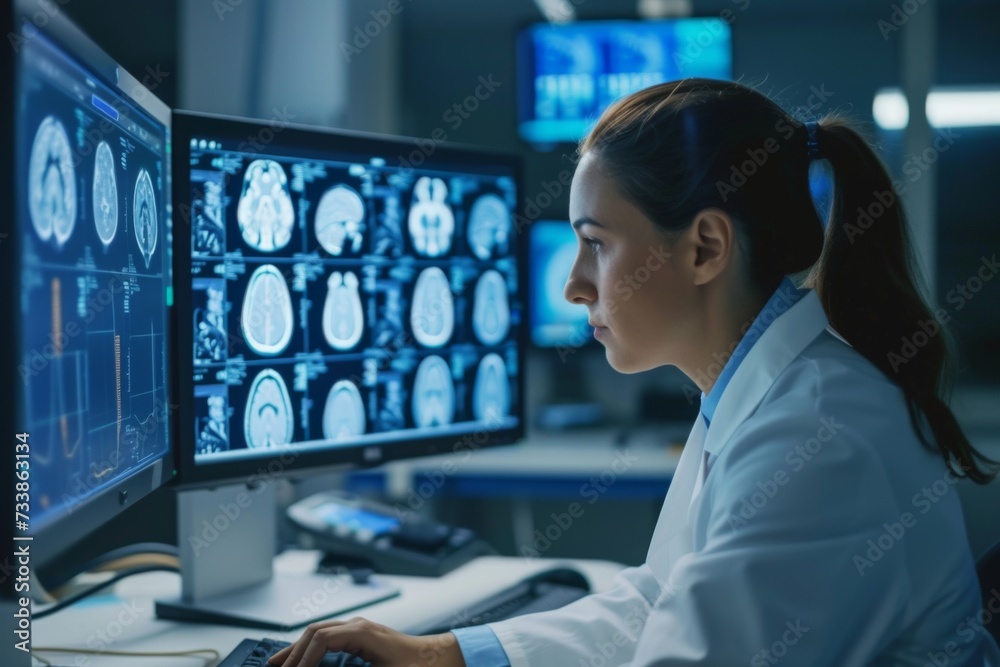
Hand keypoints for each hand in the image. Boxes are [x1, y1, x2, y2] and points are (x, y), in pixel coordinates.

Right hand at [267, 617, 464, 666]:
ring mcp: (361, 628)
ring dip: (299, 648)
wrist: (442, 658)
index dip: (302, 660)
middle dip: (293, 651)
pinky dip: (313, 647)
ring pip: (320, 632)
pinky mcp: (363, 636)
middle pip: (315, 632)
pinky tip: (305, 659)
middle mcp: (359, 625)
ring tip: (279, 663)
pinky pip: (331, 637)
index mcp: (363, 632)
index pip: (321, 640)